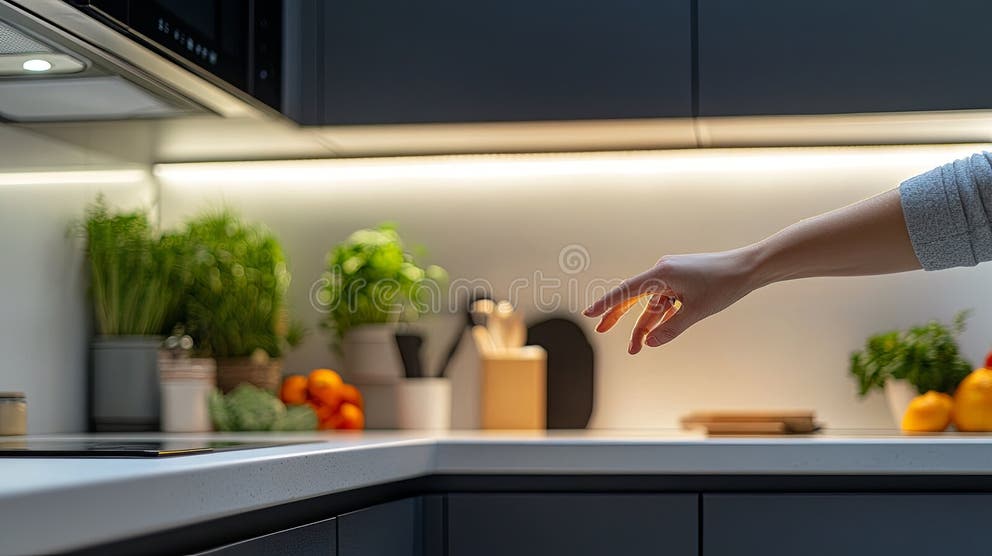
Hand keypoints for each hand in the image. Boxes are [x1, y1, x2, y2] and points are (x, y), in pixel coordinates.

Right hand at [583, 249, 758, 353]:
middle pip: (633, 296)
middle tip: (601, 330)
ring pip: (651, 303)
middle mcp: (663, 271)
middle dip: (617, 315)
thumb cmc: (724, 285)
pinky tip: (654, 334)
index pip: (626, 290)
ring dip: (644, 324)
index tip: (589, 314)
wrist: (749, 268)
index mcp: (662, 274)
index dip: (606, 303)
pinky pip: (665, 300)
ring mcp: (672, 275)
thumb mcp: (695, 311)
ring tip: (635, 349)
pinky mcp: (682, 279)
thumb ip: (670, 329)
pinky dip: (660, 316)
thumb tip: (649, 342)